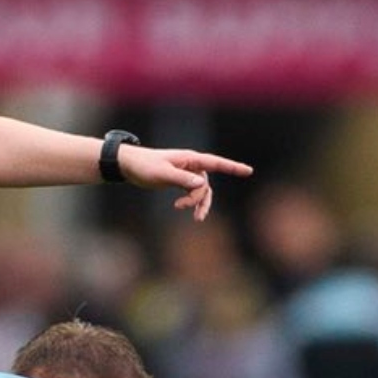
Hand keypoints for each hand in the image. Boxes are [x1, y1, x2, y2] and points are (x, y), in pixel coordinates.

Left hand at [119, 146, 253, 221]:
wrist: (129, 165)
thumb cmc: (145, 166)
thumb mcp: (162, 174)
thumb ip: (182, 179)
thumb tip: (201, 184)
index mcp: (190, 159)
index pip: (216, 163)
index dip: (232, 167)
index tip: (248, 171)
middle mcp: (192, 165)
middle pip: (206, 184)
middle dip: (199, 199)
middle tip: (181, 207)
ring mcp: (187, 173)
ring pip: (201, 191)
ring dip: (198, 204)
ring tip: (196, 219)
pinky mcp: (180, 180)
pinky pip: (193, 192)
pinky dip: (192, 202)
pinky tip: (184, 209)